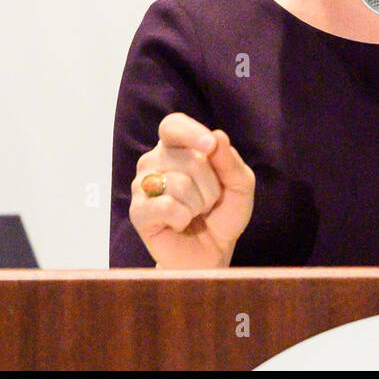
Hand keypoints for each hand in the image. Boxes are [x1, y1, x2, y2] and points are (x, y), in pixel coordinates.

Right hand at [129, 112, 254, 268]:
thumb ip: (230, 161)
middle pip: (188, 158)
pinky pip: (166, 206)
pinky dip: (184, 218)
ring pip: (179, 183)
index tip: (210, 145)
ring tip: (195, 213)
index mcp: (176, 147)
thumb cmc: (223, 214)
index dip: (191, 132)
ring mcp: (143, 186)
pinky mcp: (138, 212)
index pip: (173, 125)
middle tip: (208, 201)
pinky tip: (181, 223)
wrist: (212, 253)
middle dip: (211, 185)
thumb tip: (217, 136)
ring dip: (199, 203)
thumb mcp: (239, 185)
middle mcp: (154, 161)